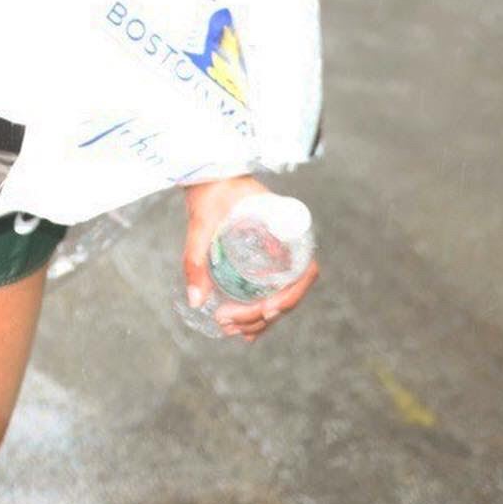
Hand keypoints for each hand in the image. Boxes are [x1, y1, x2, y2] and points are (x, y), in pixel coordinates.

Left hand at [180, 175, 318, 343]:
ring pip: (278, 295)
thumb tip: (196, 301)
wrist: (207, 172)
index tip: (268, 309)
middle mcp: (287, 244)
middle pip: (289, 289)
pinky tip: (243, 331)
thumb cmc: (211, 187)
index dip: (293, 294)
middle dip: (264, 314)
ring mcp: (275, 254)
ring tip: (231, 330)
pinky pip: (267, 291)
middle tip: (231, 323)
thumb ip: (196, 256)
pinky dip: (257, 313)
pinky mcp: (261, 261)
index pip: (306, 269)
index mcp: (287, 227)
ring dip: (259, 319)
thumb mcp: (202, 220)